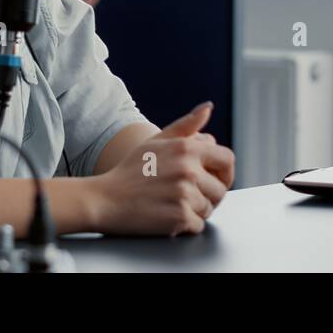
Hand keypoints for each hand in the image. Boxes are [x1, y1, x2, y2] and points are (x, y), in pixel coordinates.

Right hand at [91, 102, 234, 235]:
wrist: (104, 199)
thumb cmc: (129, 170)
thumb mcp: (157, 141)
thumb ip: (186, 125)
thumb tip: (208, 107)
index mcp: (187, 148)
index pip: (228, 159)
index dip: (224, 172)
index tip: (214, 179)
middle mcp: (189, 169)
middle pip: (221, 189)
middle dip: (208, 195)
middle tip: (187, 196)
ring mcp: (185, 194)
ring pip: (209, 209)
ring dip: (195, 211)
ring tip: (171, 204)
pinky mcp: (179, 217)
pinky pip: (198, 226)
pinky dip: (185, 225)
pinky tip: (166, 215)